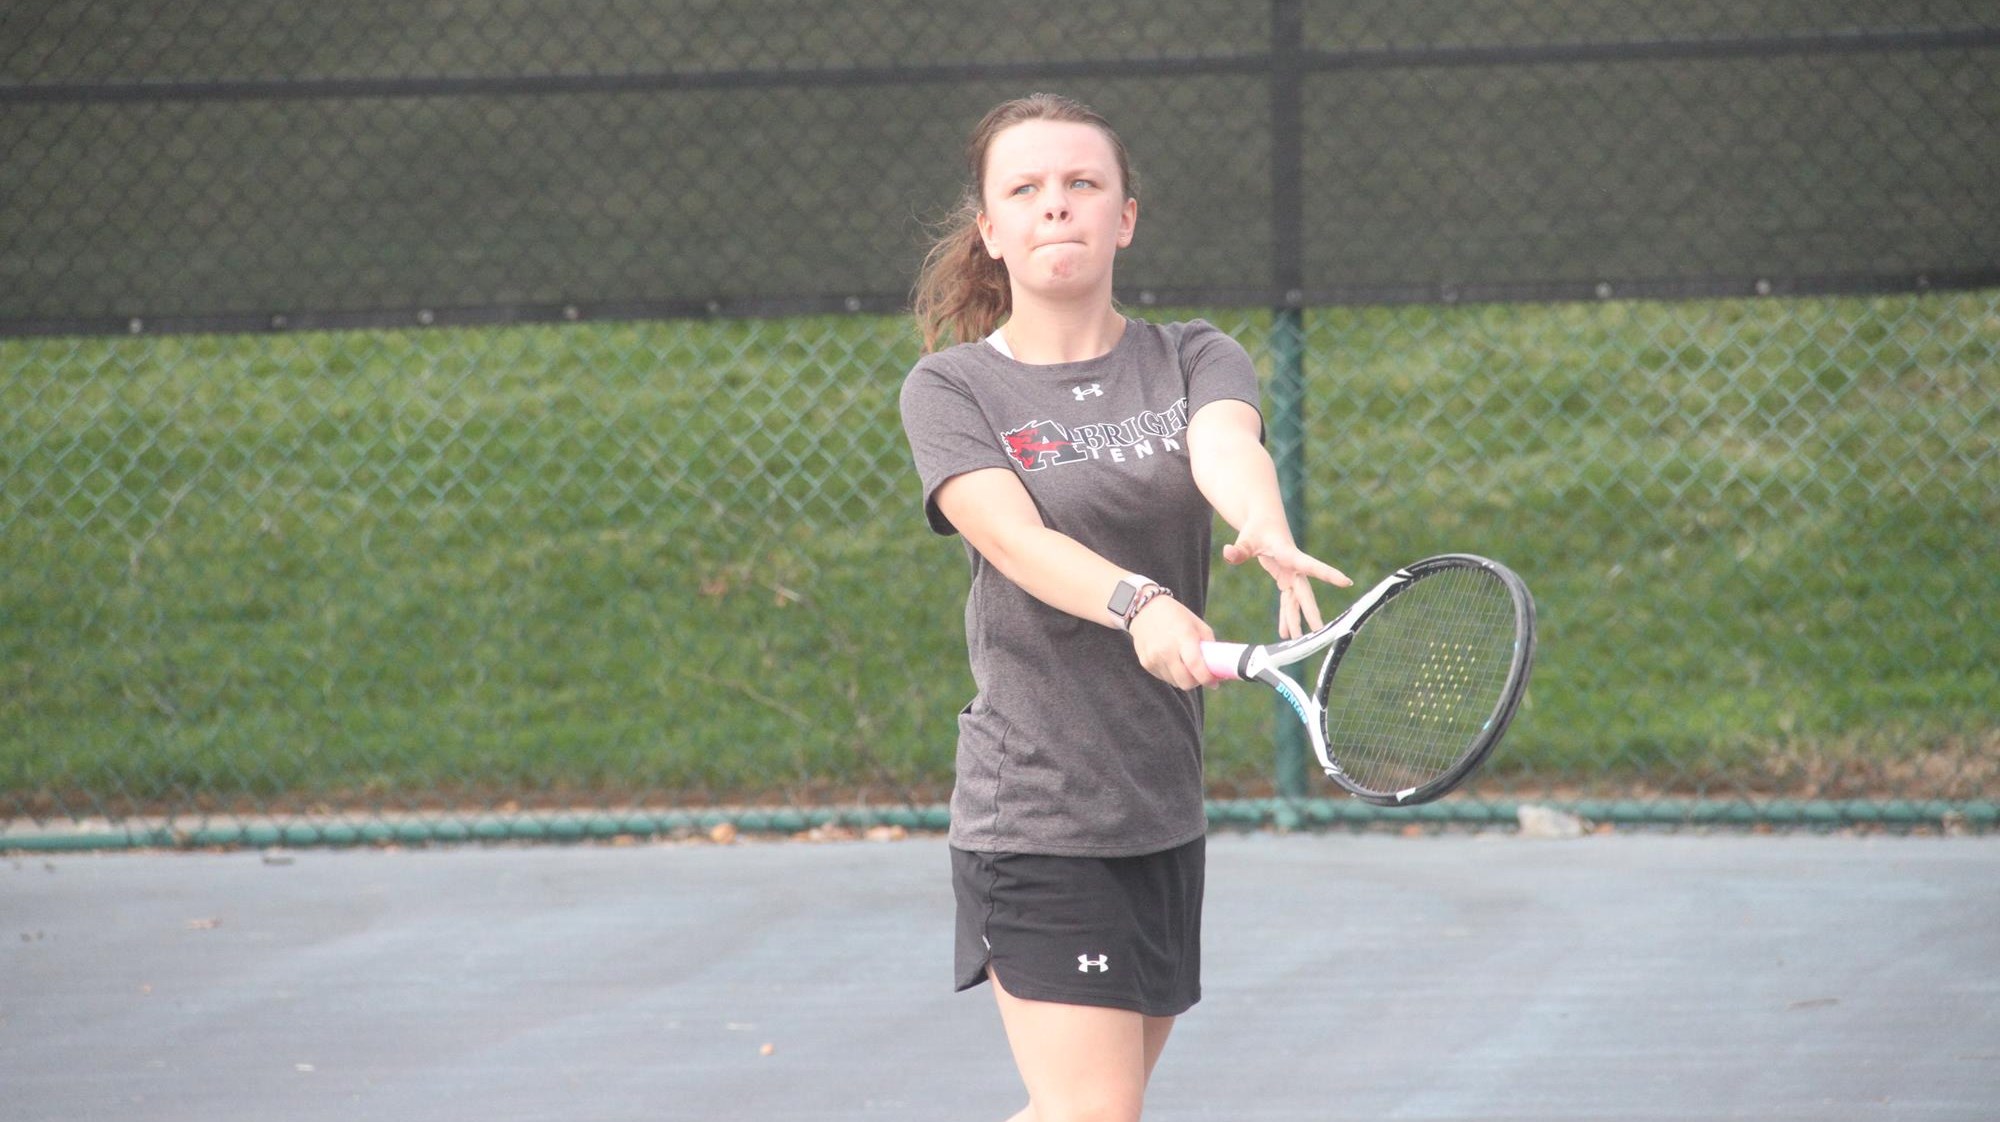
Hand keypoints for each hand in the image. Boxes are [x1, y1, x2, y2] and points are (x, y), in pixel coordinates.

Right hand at [1127, 595, 1217, 689]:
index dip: (1208, 679)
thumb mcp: (1198, 625)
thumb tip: (1219, 674)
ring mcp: (1153, 657)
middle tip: (1200, 675)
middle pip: (1185, 682)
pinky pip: (1163, 677)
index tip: (1214, 681)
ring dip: (1183, 678)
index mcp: (1183, 637)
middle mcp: (1166, 649)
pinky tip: (1171, 659)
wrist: (1145, 608)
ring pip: (1175, 682)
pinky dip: (1171, 674)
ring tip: (1184, 663)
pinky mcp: (1145, 663)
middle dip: (1196, 682)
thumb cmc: (1177, 616)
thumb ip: (1210, 648)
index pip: (1196, 667)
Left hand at [1222, 523, 1351, 638]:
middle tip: (1319, 631)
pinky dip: (1286, 615)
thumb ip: (1239, 549)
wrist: (1264, 522)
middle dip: (1311, 612)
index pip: (1310, 565)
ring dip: (1295, 619)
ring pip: (1295, 601)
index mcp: (1289, 554)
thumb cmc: (1257, 528)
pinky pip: (1287, 601)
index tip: (1346, 582)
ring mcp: (1291, 574)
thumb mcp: (1246, 538)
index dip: (1328, 574)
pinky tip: (1285, 632)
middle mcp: (1293, 567)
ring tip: (1296, 640)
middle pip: (1304, 592)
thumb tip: (1228, 552)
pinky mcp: (1285, 579)